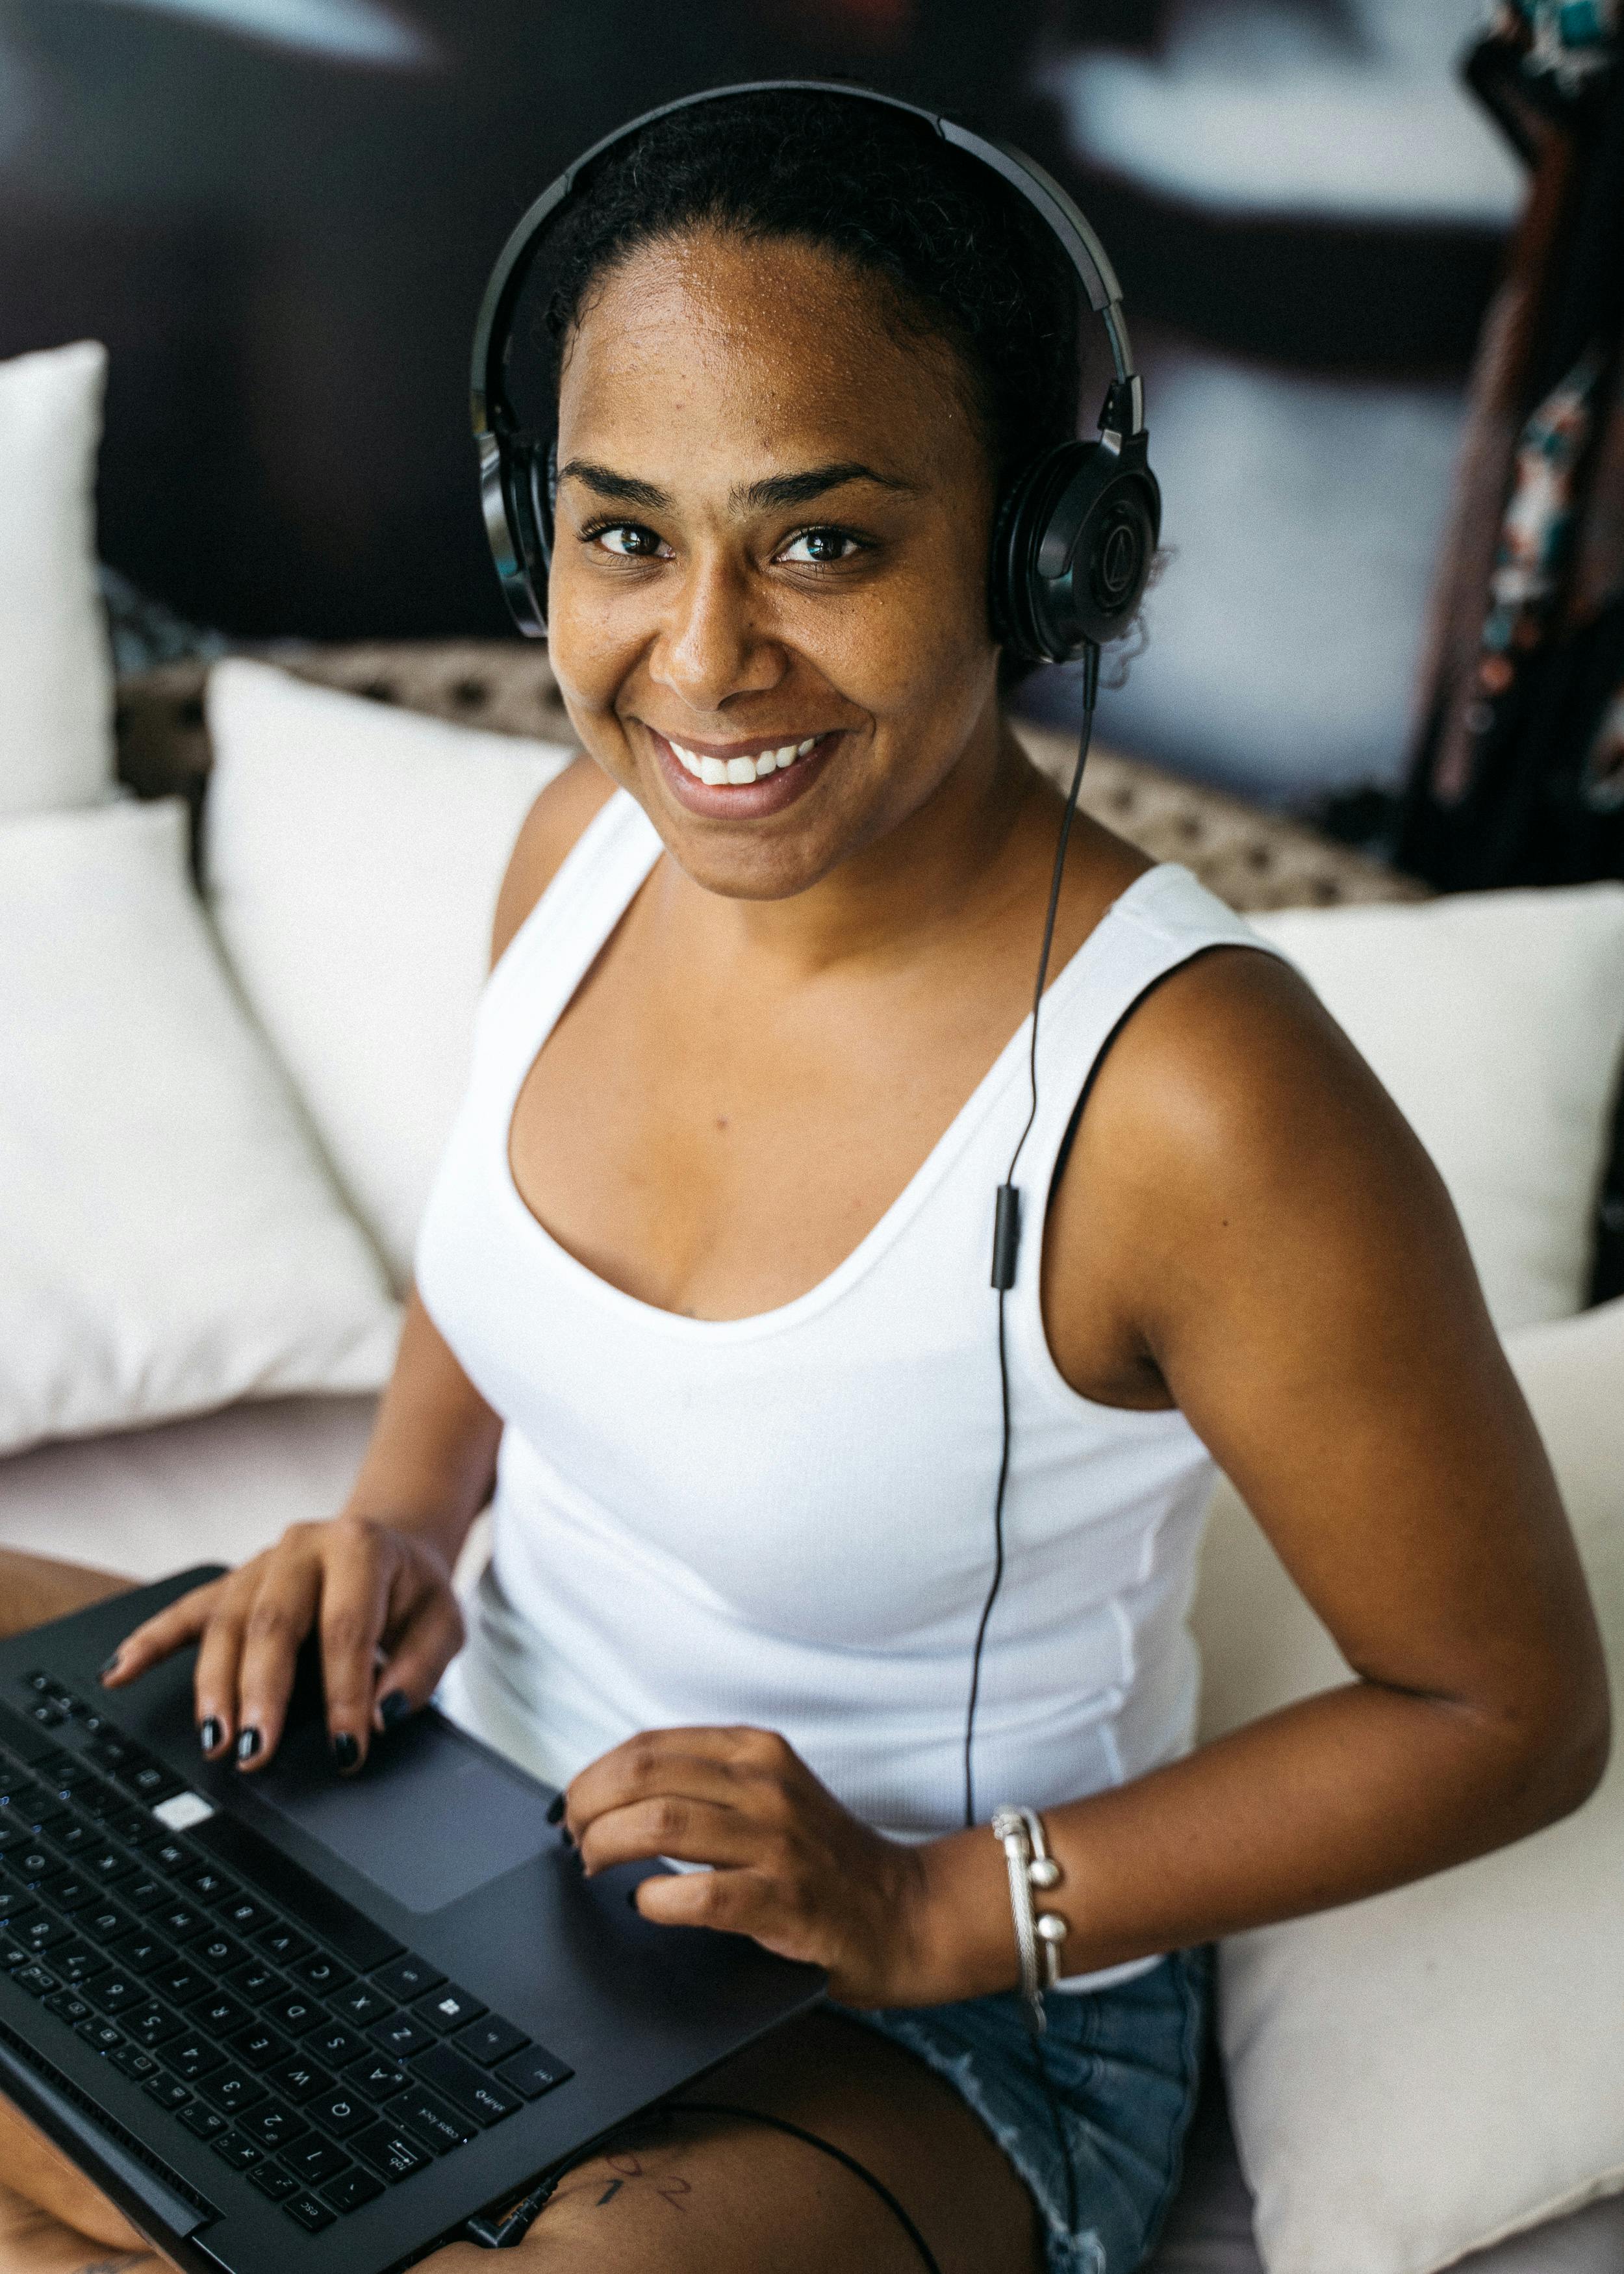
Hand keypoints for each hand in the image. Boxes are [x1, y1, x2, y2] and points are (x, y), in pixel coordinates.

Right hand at [98, 1515, 463, 1775]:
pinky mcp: (232, 1581)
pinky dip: (150, 1642)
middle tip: (255, 1753)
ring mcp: (260, 1562)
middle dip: (262, 1693)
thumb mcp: (444, 1623)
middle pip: (272, 1621)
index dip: (343, 1691)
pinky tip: (119, 1673)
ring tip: (214, 1741)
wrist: (391, 1540)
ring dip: (214, 1686)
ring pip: (225, 1622)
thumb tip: (381, 1716)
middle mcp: (303, 1546)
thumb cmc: (414, 1591)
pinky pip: (186, 1612)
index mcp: (360, 1548)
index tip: (344, 1748)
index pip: (346, 1626)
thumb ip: (420, 1670)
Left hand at [563, 1726, 941, 2007]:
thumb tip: (613, 1796)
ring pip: (661, 1822)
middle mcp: (766, 1784)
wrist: (905, 1911)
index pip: (649, 1745)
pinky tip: (645, 1905)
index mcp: (757, 1750)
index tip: (573, 1807)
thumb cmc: (825, 1859)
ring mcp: (777, 1841)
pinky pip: (700, 1895)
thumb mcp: (770, 1794)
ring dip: (607, 1847)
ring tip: (593, 1868)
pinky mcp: (785, 1899)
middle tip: (573, 1839)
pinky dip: (656, 1900)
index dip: (594, 1775)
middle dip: (587, 1807)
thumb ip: (707, 1784)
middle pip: (643, 1775)